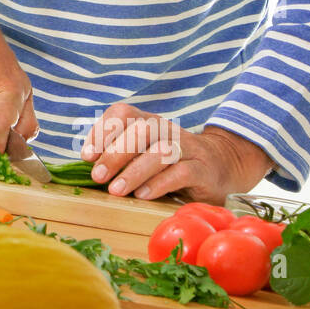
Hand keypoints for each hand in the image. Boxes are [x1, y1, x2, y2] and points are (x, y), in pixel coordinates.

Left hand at [80, 103, 273, 204]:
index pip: (123, 113)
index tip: (87, 156)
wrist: (222, 166)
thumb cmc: (172, 163)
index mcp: (149, 121)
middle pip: (141, 130)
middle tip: (97, 176)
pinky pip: (182, 172)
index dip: (102, 131)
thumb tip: (88, 168)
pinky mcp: (203, 169)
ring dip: (134, 171)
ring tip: (116, 190)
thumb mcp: (145, 153)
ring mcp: (187, 147)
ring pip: (161, 151)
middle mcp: (167, 130)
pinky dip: (159, 184)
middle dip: (115, 153)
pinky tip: (143, 196)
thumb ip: (121, 155)